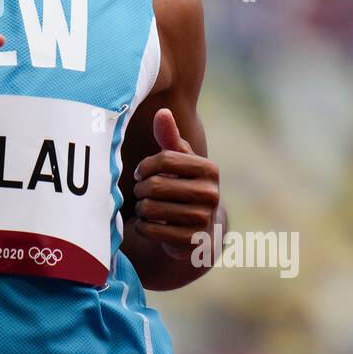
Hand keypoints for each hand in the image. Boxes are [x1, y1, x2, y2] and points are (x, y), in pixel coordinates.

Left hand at [132, 108, 220, 260]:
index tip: (140, 172)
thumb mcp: (179, 160)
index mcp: (210, 169)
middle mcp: (212, 194)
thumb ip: (169, 137)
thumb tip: (162, 112)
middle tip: (141, 192)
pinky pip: (152, 230)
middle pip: (156, 185)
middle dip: (141, 189)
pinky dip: (143, 226)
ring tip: (145, 207)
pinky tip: (147, 223)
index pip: (165, 159)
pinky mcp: (192, 241)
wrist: (199, 228)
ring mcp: (204, 219)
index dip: (145, 166)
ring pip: (152, 208)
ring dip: (141, 208)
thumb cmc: (183, 185)